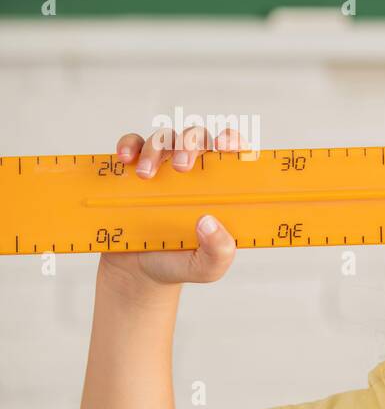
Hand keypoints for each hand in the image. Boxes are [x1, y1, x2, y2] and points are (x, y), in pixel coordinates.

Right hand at [100, 123, 240, 285]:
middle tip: (181, 166)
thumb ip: (219, 251)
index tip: (225, 146)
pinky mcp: (134, 170)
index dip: (233, 140)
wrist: (137, 272)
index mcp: (221, 187)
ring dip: (156, 148)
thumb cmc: (181, 262)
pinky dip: (128, 144)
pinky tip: (126, 159)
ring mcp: (163, 167)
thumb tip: (209, 222)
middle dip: (189, 143)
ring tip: (145, 176)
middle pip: (197, 137)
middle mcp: (195, 171)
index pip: (235, 152)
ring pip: (164, 137)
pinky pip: (132, 144)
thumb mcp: (208, 267)